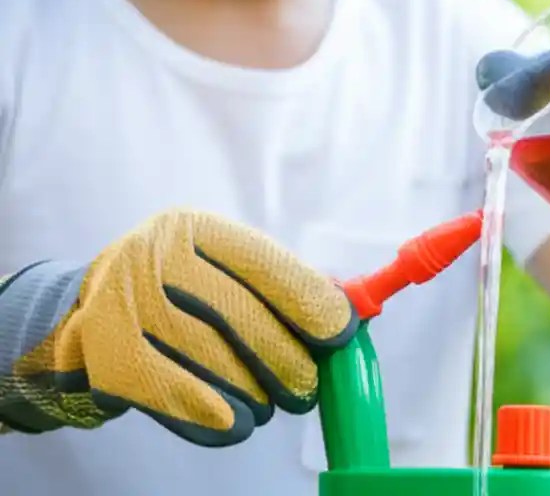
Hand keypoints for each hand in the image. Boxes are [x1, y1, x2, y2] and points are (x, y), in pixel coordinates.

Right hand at [0, 209, 357, 446]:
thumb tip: (353, 318)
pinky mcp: (103, 352)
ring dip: (252, 393)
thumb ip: (287, 288)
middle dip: (285, 359)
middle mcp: (155, 256)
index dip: (309, 301)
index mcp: (199, 229)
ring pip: (208, 358)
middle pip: (238, 314)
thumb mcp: (231, 272)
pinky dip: (210, 415)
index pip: (264, 263)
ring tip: (269, 407)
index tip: (342, 334)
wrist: (93, 313)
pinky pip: (169, 392)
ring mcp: (123, 302)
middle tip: (307, 390)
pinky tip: (235, 424)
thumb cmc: (189, 294)